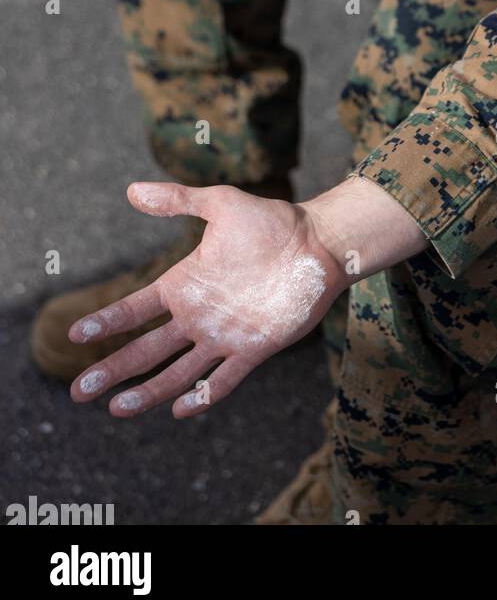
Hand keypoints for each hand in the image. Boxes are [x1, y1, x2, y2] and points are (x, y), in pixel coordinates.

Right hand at [69, 177, 425, 418]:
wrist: (318, 242)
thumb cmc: (270, 221)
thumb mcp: (221, 204)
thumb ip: (179, 200)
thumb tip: (131, 190)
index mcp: (185, 284)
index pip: (136, 309)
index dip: (106, 322)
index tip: (75, 335)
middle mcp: (198, 315)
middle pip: (146, 349)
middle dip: (112, 369)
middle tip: (79, 393)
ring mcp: (224, 335)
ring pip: (177, 371)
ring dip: (148, 391)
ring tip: (117, 408)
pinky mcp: (254, 348)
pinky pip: (224, 379)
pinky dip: (203, 396)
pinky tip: (179, 410)